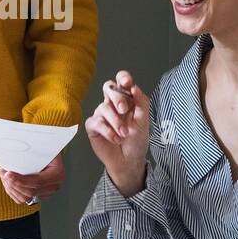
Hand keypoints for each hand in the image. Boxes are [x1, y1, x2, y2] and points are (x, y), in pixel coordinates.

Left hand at [0, 153, 64, 204]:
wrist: (50, 151)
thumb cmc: (46, 147)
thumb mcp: (41, 147)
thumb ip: (30, 152)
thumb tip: (13, 154)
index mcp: (57, 173)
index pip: (38, 182)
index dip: (21, 180)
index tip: (8, 174)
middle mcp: (54, 185)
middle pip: (30, 192)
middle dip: (13, 183)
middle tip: (2, 173)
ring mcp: (47, 192)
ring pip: (25, 198)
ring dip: (11, 188)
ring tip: (3, 176)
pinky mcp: (39, 195)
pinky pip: (23, 199)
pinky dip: (13, 192)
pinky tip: (8, 182)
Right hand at [84, 69, 149, 196]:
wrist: (130, 161)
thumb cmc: (137, 140)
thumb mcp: (144, 121)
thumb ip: (141, 102)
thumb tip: (134, 87)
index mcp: (126, 99)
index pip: (121, 82)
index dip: (122, 78)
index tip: (127, 83)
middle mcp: (112, 104)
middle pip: (108, 87)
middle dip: (117, 97)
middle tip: (124, 110)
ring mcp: (102, 115)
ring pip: (103, 107)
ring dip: (116, 122)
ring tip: (124, 134)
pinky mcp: (93, 127)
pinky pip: (97, 122)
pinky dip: (108, 131)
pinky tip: (116, 139)